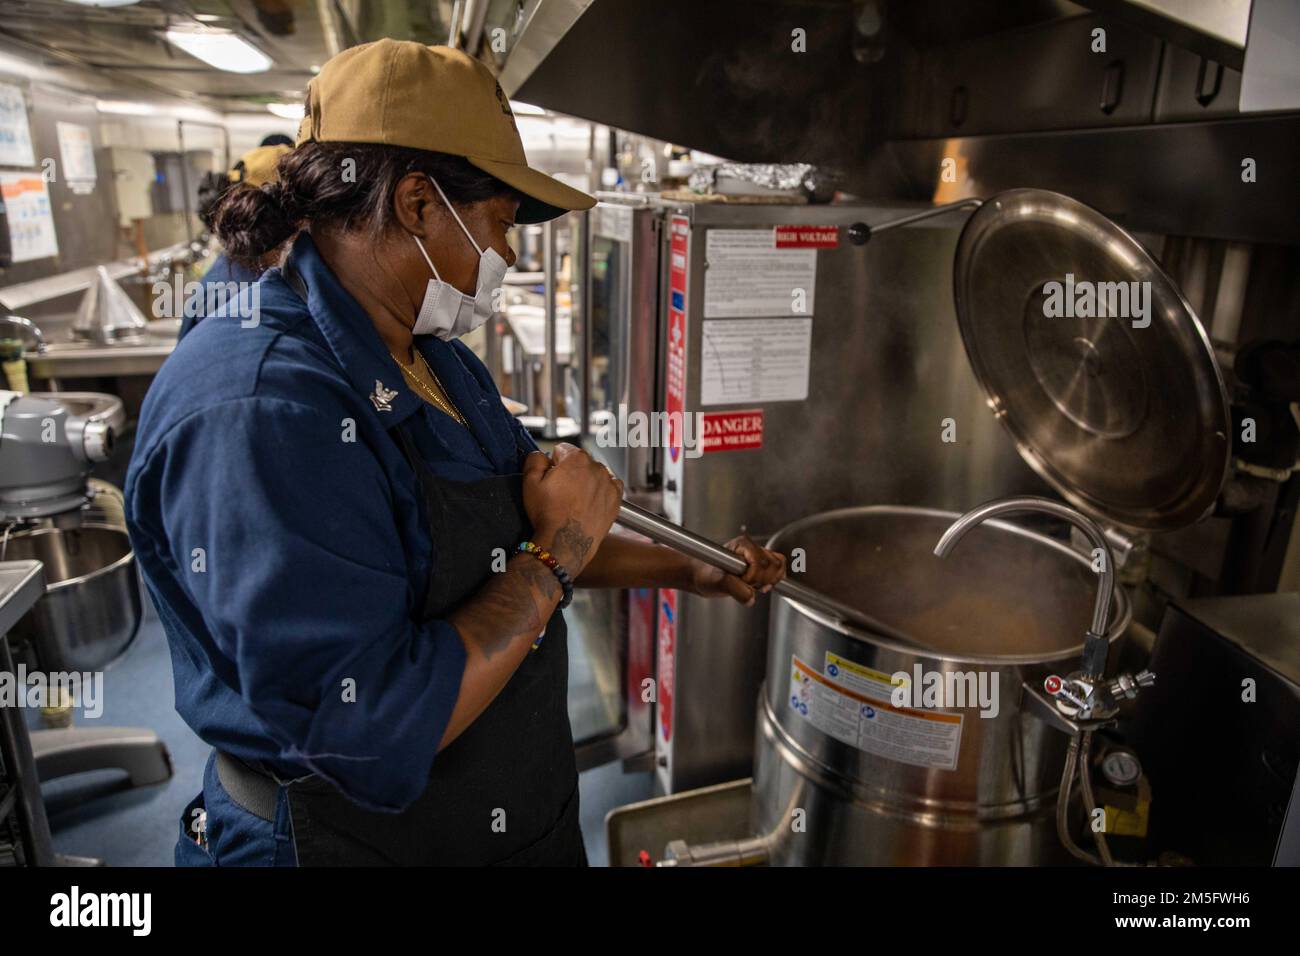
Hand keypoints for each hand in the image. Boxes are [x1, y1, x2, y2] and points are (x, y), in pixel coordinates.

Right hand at [522, 444, 621, 575]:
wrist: (566, 543)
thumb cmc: (548, 515)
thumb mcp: (529, 483)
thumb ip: (534, 459)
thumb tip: (540, 455)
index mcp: (576, 459)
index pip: (562, 450)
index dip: (553, 463)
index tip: (550, 477)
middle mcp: (596, 467)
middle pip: (580, 462)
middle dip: (570, 472)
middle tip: (560, 492)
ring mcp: (608, 483)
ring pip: (594, 474)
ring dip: (586, 481)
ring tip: (574, 500)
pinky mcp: (616, 499)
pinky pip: (609, 486)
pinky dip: (601, 491)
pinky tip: (589, 502)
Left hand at [689, 535, 785, 605]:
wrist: (705, 578)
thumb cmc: (707, 575)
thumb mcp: (716, 582)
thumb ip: (734, 589)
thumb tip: (751, 598)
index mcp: (742, 545)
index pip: (760, 560)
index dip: (753, 576)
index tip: (741, 582)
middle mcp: (752, 548)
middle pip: (773, 564)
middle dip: (760, 580)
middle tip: (745, 585)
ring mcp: (759, 556)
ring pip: (778, 567)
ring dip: (768, 581)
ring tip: (752, 585)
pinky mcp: (764, 566)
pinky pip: (779, 571)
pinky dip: (773, 581)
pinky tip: (761, 586)